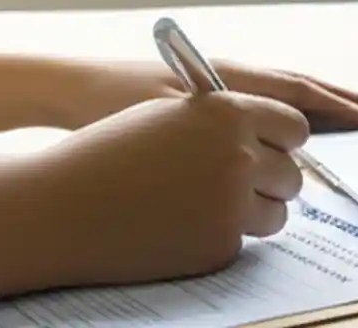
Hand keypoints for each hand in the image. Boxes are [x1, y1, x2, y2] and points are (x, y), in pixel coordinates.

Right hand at [35, 94, 307, 285]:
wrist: (61, 204)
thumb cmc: (107, 152)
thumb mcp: (170, 113)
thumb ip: (223, 122)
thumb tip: (264, 139)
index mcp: (230, 112)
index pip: (296, 126)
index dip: (283, 141)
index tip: (274, 149)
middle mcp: (241, 155)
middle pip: (292, 175)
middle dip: (270, 182)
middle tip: (238, 186)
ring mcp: (233, 204)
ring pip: (277, 214)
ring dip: (254, 213)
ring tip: (208, 207)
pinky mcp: (220, 245)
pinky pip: (242, 242)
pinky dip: (218, 238)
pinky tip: (180, 228)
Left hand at [61, 59, 357, 132]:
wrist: (75, 89)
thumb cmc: (115, 105)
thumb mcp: (169, 118)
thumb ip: (219, 126)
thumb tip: (270, 140)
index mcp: (231, 77)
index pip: (299, 91)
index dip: (340, 108)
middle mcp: (236, 76)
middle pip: (305, 88)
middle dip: (350, 102)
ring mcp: (228, 85)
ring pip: (291, 95)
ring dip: (330, 107)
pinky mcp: (214, 100)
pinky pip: (271, 105)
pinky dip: (301, 114)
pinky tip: (311, 130)